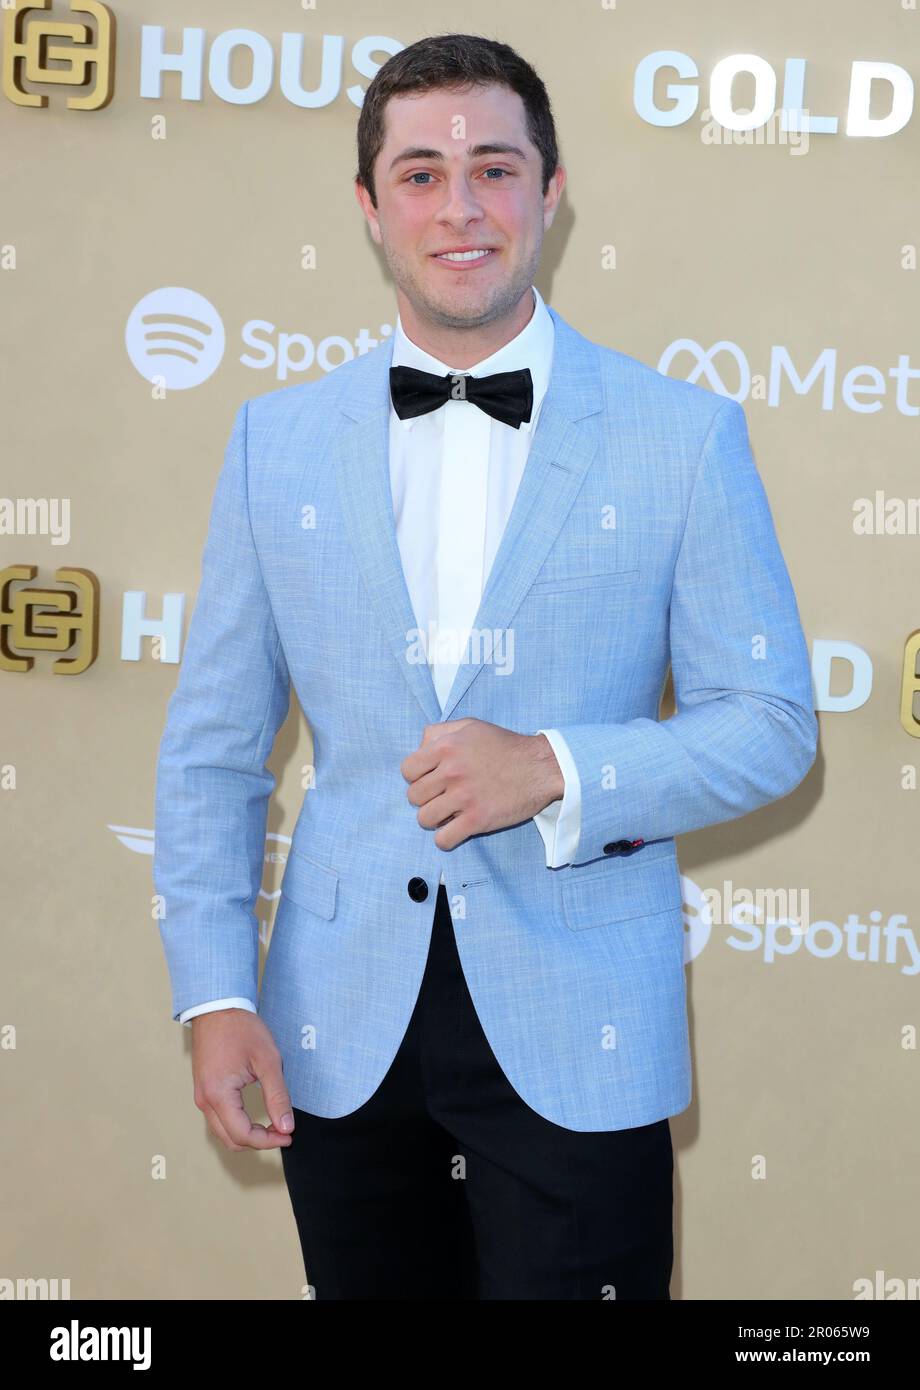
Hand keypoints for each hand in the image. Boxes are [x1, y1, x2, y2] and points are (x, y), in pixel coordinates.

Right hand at [190, 1008, 293, 1150]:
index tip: (288, 1135)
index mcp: (218, 1095)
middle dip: (258, 1141)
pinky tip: (255, 1117)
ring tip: (272, 1125)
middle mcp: (205, 1100)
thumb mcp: (267, 1060)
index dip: (268, 1141)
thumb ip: (277, 1096)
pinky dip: (237, 1124)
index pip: (243, 1135)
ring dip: (247, 1135)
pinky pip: (219, 1119)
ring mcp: (202, 1096)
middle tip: (283, 1131)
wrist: (217, 1008)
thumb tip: (286, 1127)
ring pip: (223, 1132)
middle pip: (231, 1139)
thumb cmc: (241, 1029)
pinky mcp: (204, 1090)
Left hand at [400, 718, 564, 850]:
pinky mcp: (477, 820)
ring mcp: (464, 797)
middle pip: (414, 796)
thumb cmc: (505, 746)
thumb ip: (440, 732)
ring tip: (450, 813)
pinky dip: (446, 838)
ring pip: (424, 819)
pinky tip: (457, 829)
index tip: (431, 780)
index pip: (407, 770)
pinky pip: (444, 839)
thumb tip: (420, 748)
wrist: (540, 766)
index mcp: (446, 747)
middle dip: (426, 798)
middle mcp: (451, 771)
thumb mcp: (470, 726)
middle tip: (443, 796)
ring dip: (435, 819)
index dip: (416, 777)